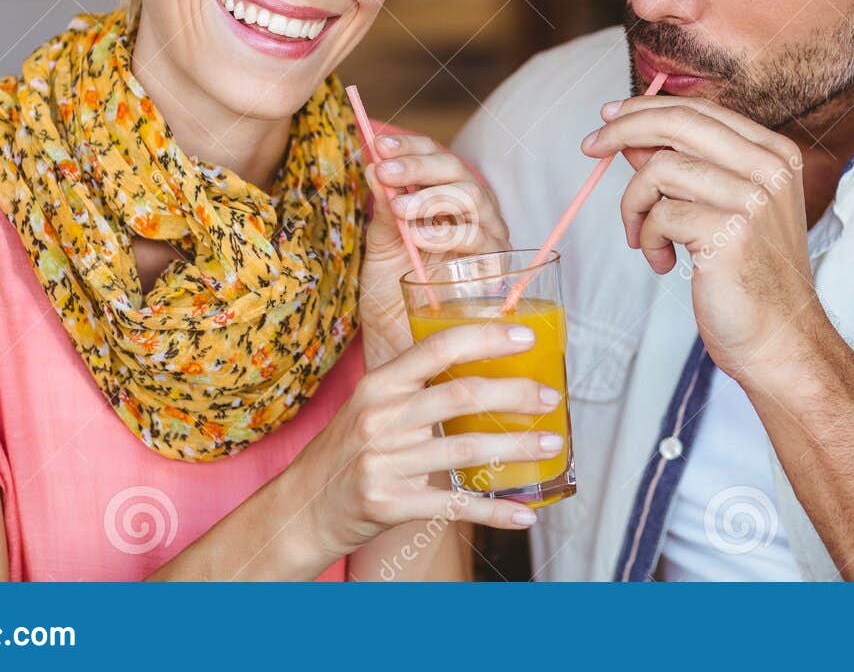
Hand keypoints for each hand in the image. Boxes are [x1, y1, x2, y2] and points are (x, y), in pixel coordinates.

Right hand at [289, 320, 561, 563]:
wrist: (302, 509)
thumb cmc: (348, 450)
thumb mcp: (371, 405)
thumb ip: (418, 387)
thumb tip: (485, 368)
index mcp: (379, 384)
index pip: (438, 348)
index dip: (486, 338)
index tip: (527, 338)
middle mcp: (380, 418)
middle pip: (461, 395)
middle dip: (515, 393)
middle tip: (550, 396)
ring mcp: (384, 463)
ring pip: (466, 451)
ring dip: (517, 448)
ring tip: (551, 445)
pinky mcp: (390, 504)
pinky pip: (454, 507)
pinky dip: (495, 512)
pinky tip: (524, 514)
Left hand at [358, 132, 509, 365]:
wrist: (403, 350)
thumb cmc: (392, 299)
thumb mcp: (381, 249)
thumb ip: (382, 211)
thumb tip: (372, 163)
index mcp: (444, 202)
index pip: (437, 159)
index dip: (412, 147)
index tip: (379, 145)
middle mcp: (471, 215)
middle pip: (459, 172)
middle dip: (421, 166)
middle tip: (386, 170)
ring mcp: (487, 239)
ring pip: (475, 198)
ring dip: (435, 196)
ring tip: (401, 206)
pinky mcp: (496, 269)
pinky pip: (482, 241)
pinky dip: (451, 233)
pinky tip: (420, 235)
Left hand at [582, 96, 819, 383]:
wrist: (781, 340)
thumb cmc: (749, 279)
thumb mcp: (722, 210)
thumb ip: (685, 169)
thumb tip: (632, 139)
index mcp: (774, 154)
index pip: (699, 110)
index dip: (646, 108)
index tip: (608, 117)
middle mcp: (769, 168)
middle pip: (678, 123)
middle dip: (622, 130)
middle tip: (590, 147)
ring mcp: (752, 198)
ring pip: (659, 170)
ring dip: (634, 206)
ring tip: (644, 239)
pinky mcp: (729, 231)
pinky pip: (659, 215)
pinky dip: (648, 239)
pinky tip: (662, 263)